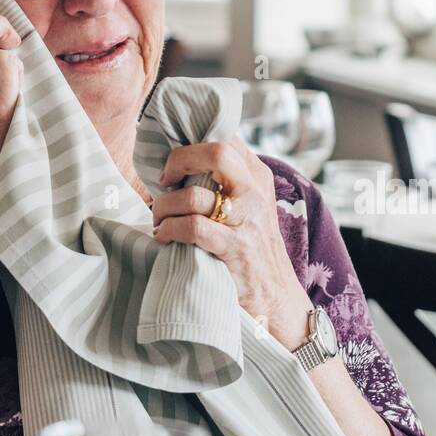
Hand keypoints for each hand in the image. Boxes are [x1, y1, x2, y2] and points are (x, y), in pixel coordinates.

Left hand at [152, 135, 311, 346]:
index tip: (172, 164)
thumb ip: (224, 182)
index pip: (223, 138)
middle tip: (164, 181)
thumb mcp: (247, 206)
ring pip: (193, 194)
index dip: (190, 145)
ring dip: (164, 206)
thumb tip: (177, 163)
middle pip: (215, 152)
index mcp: (256, 175)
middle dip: (178, 161)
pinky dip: (169, 228)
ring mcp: (247, 219)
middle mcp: (254, 191)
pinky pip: (193, 227)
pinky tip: (164, 235)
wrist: (276, 297)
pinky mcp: (235, 248)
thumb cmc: (250, 247)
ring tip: (159, 218)